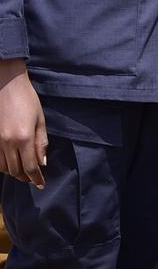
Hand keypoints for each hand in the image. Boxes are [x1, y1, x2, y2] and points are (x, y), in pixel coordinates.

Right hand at [0, 66, 44, 186]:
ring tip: (21, 172)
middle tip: (32, 179)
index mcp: (24, 139)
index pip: (30, 167)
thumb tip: (42, 163)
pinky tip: (8, 162)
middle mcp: (7, 142)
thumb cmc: (27, 100)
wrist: (5, 84)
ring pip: (2, 166)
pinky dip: (1, 164)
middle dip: (25, 177)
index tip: (41, 185)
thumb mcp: (40, 120)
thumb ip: (41, 143)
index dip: (36, 178)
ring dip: (12, 172)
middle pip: (15, 170)